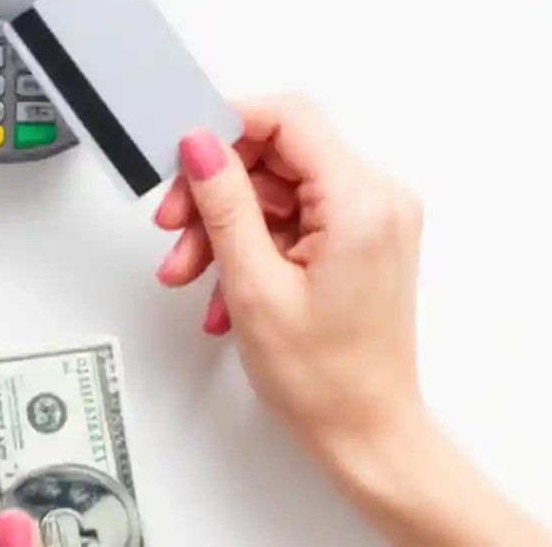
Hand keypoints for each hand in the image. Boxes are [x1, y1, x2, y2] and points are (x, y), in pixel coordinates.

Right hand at [153, 94, 551, 545]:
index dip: (227, 125)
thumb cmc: (327, 381)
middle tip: (174, 228)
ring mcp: (371, 220)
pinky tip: (223, 288)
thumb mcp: (254, 287)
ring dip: (225, 226)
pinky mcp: (359, 239)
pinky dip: (252, 245)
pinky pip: (293, 219)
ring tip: (191, 273)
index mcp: (361, 202)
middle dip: (216, 191)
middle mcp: (377, 199)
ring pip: (277, 190)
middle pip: (277, 155)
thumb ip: (225, 204)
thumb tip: (201, 145)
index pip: (289, 117)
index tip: (185, 155)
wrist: (367, 434)